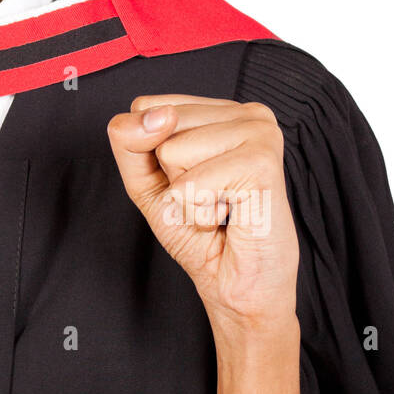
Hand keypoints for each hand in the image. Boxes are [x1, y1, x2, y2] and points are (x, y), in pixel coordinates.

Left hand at [107, 95, 299, 337]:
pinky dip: (199, 212)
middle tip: (208, 198)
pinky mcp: (263, 162)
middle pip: (159, 127)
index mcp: (221, 110)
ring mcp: (259, 133)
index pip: (145, 107)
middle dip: (172, 175)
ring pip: (172, 151)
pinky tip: (229, 217)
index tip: (188, 179)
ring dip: (187, 196)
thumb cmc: (198, 234)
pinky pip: (192, 183)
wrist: (236, 286)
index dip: (150, 155)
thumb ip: (130, 140)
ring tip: (220, 207)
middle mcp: (246, 112)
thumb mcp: (146, 180)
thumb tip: (157, 116)